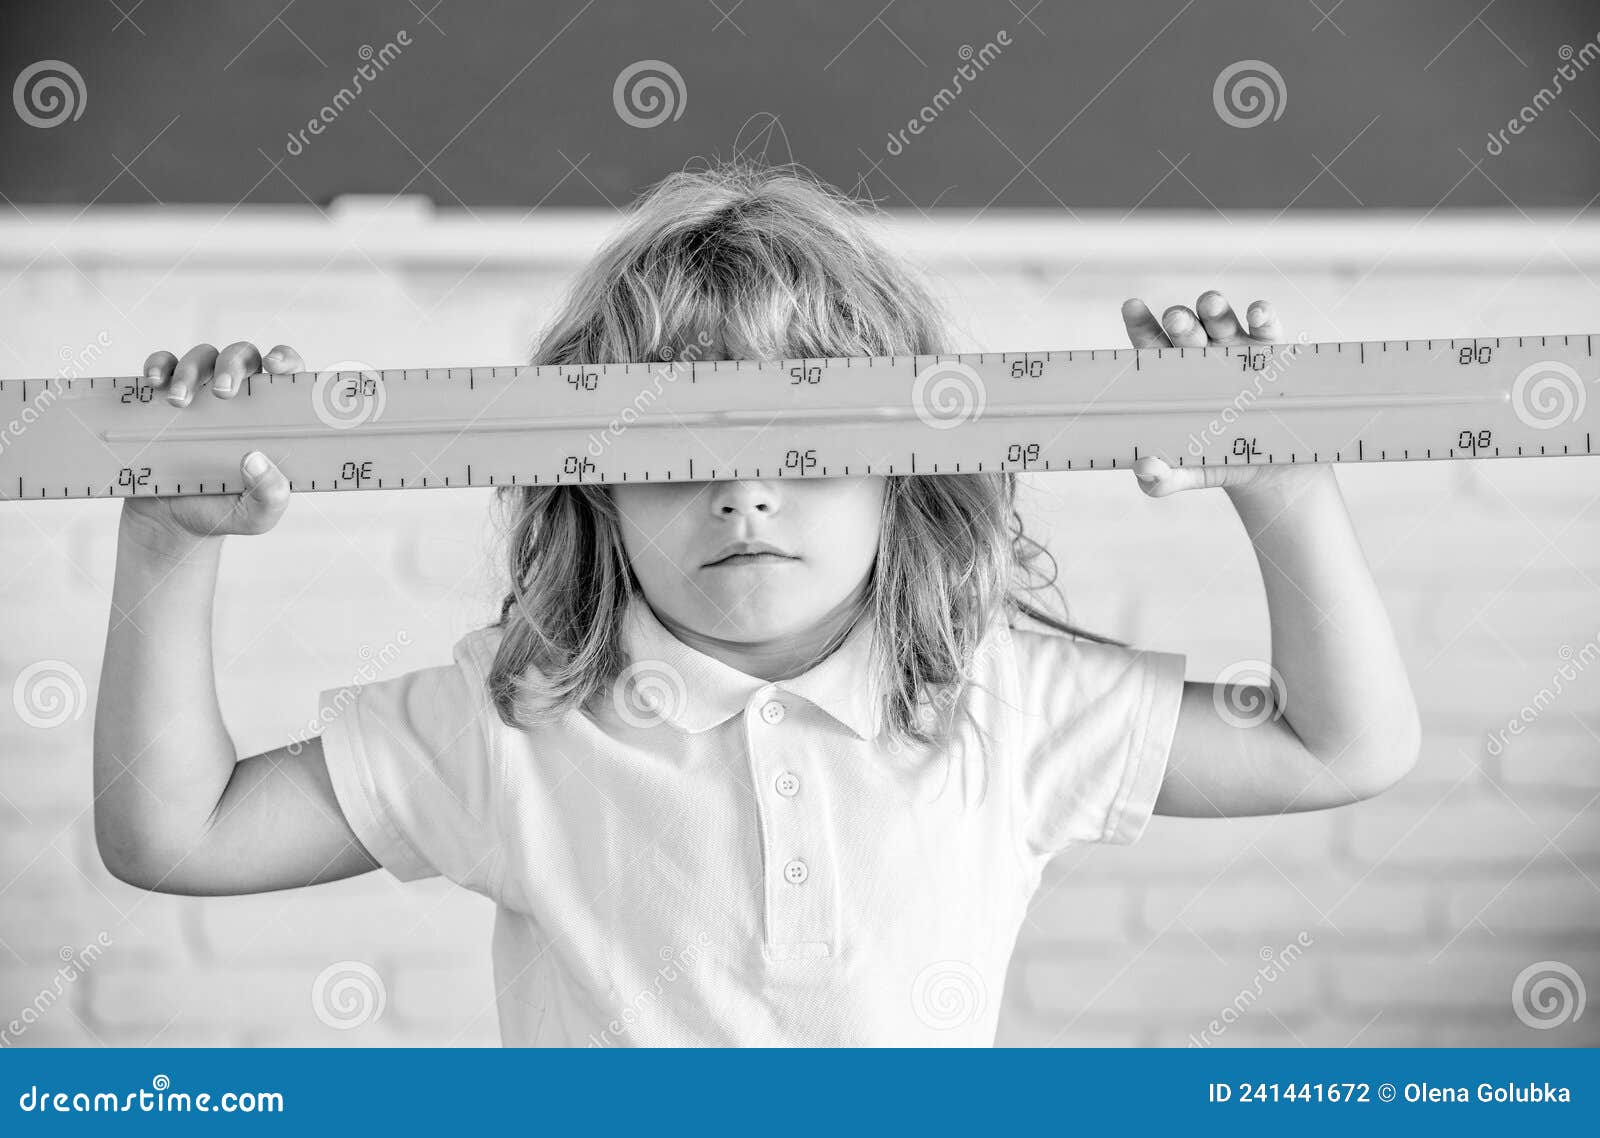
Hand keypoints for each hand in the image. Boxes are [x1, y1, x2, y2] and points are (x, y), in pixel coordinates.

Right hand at [121, 341, 301, 546]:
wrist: (171, 522)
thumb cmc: (225, 510)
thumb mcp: (258, 514)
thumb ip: (272, 495)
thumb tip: (257, 460)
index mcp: (271, 415)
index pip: (287, 373)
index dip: (285, 358)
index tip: (275, 367)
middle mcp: (239, 396)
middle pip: (242, 356)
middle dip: (232, 364)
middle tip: (222, 392)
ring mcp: (200, 393)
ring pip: (202, 356)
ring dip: (190, 370)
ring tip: (178, 403)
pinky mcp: (163, 397)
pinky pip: (161, 365)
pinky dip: (157, 364)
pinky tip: (154, 382)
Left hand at [1120, 291, 1318, 498]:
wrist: (1267, 473)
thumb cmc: (1214, 463)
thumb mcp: (1184, 475)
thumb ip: (1160, 479)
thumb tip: (1143, 469)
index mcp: (1170, 376)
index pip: (1149, 345)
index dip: (1140, 324)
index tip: (1131, 306)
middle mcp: (1200, 355)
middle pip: (1186, 329)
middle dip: (1180, 320)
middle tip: (1176, 320)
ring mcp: (1236, 351)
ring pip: (1222, 320)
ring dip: (1216, 308)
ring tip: (1211, 305)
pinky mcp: (1272, 356)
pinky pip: (1268, 330)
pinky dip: (1264, 316)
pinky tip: (1258, 314)